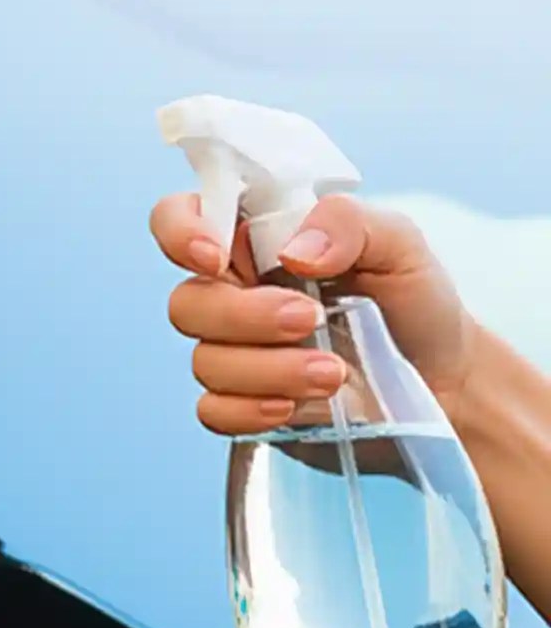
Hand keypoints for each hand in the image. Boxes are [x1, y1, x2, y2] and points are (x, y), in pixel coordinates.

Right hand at [151, 192, 478, 437]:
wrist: (448, 382)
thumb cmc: (414, 302)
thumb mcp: (399, 242)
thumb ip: (346, 223)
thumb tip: (292, 251)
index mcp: (254, 239)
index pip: (179, 217)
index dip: (180, 233)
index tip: (216, 257)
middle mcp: (234, 292)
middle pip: (187, 302)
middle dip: (246, 317)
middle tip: (311, 320)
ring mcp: (235, 351)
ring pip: (204, 362)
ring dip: (268, 369)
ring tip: (333, 374)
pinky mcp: (245, 404)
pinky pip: (214, 410)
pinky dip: (251, 410)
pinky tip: (297, 407)